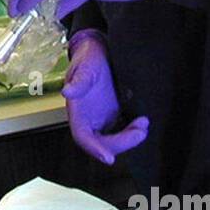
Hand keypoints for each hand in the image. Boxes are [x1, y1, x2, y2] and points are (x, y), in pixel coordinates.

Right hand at [62, 30, 148, 164]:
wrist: (99, 51)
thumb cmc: (89, 58)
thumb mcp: (84, 66)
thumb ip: (78, 81)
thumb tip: (66, 92)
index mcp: (78, 112)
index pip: (83, 137)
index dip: (94, 149)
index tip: (109, 158)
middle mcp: (89, 120)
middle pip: (101, 144)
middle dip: (121, 143)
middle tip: (140, 130)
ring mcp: (101, 119)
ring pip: (113, 141)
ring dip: (129, 139)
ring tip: (143, 123)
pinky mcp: (113, 116)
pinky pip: (121, 132)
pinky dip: (132, 132)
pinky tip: (142, 122)